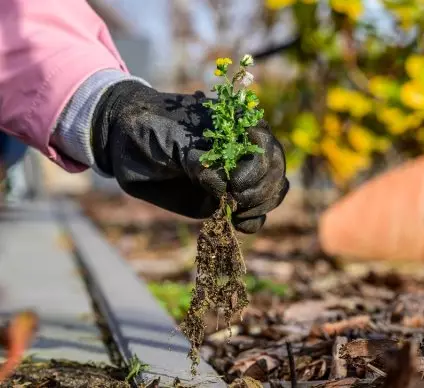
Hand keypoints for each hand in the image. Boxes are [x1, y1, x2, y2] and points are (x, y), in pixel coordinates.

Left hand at [90, 81, 288, 233]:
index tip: (235, 178)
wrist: (125, 143)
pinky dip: (253, 221)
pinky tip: (236, 222)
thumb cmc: (150, 128)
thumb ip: (199, 159)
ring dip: (260, 205)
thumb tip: (222, 187)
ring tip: (235, 210)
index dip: (260, 164)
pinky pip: (255, 213)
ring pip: (272, 191)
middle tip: (235, 196)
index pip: (267, 145)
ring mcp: (236, 176)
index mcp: (236, 126)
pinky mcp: (226, 199)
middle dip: (261, 187)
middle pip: (276, 171)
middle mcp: (242, 150)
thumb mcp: (172, 138)